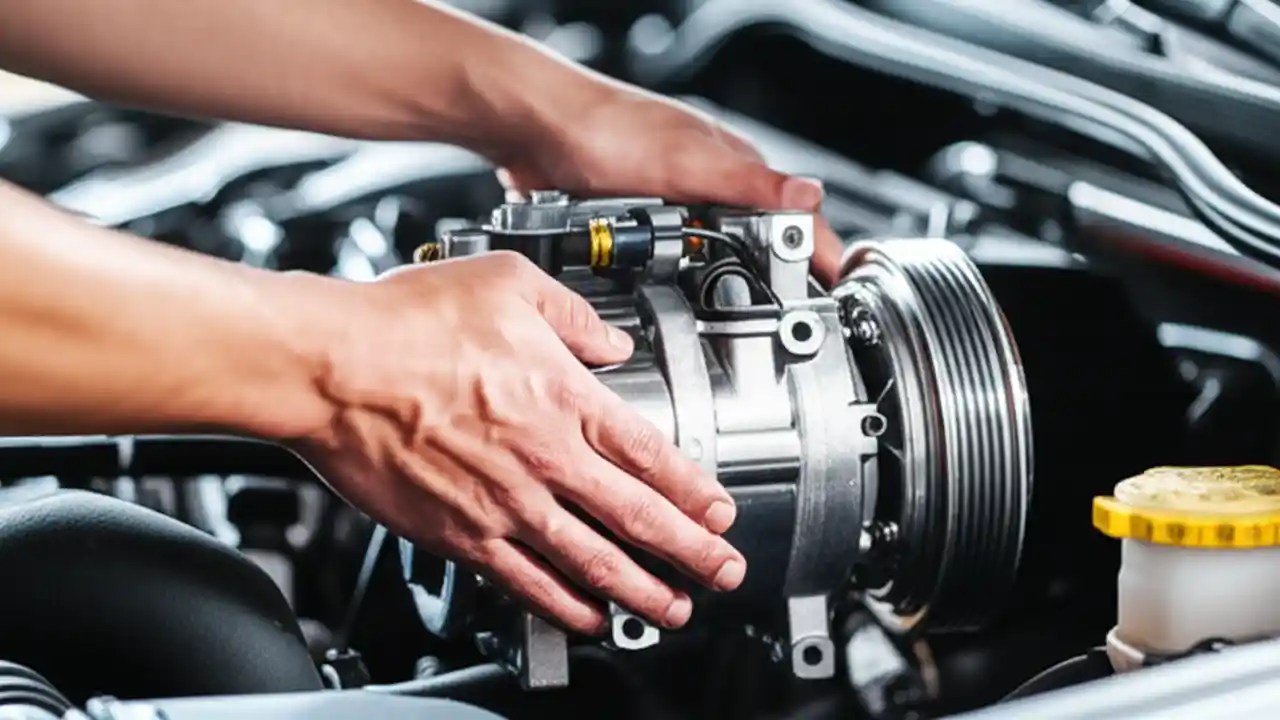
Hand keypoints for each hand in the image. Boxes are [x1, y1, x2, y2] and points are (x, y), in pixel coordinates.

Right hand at [287, 252, 745, 634]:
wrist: (332, 365)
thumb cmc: (408, 322)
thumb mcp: (509, 283)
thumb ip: (573, 314)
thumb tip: (611, 339)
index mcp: (563, 396)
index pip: (653, 455)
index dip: (696, 489)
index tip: (721, 510)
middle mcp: (545, 457)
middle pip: (640, 518)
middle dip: (693, 552)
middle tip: (724, 572)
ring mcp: (506, 503)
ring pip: (593, 562)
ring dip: (643, 591)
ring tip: (673, 610)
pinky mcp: (462, 534)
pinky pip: (528, 581)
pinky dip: (566, 605)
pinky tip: (590, 616)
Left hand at [494, 82, 845, 286]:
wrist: (535, 130)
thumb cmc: (604, 130)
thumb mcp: (687, 163)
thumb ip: (749, 184)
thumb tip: (809, 196)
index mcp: (733, 165)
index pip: (795, 216)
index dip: (820, 255)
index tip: (836, 294)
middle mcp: (710, 182)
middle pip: (761, 238)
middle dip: (779, 277)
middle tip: (789, 319)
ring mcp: (676, 199)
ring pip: (719, 248)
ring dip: (730, 278)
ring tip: (744, 316)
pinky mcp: (642, 217)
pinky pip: (677, 254)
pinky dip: (686, 274)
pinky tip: (678, 290)